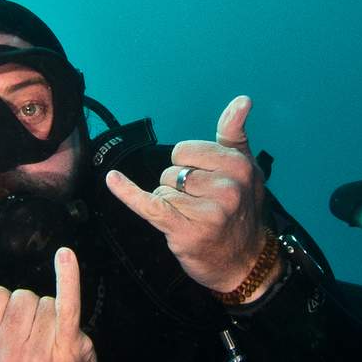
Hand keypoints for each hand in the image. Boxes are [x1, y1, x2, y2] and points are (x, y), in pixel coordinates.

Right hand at [0, 247, 96, 361]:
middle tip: (28, 333)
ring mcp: (40, 355)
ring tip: (47, 335)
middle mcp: (8, 359)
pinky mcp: (69, 346)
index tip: (3, 324)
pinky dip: (67, 277)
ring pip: (41, 301)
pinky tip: (64, 257)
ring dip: (47, 312)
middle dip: (24, 308)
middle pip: (17, 297)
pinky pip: (67, 302)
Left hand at [105, 95, 271, 298]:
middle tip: (201, 204)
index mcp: (239, 165)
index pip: (185, 149)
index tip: (204, 180)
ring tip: (194, 218)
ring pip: (161, 191)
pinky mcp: (186, 230)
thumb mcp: (247, 169)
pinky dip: (127, 192)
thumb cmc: (241, 212)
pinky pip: (149, 204)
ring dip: (170, 204)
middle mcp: (227, 187)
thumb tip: (242, 99)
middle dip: (178, 186)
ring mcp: (207, 210)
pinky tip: (113, 180)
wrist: (244, 262)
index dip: (187, 164)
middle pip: (171, 171)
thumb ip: (235, 134)